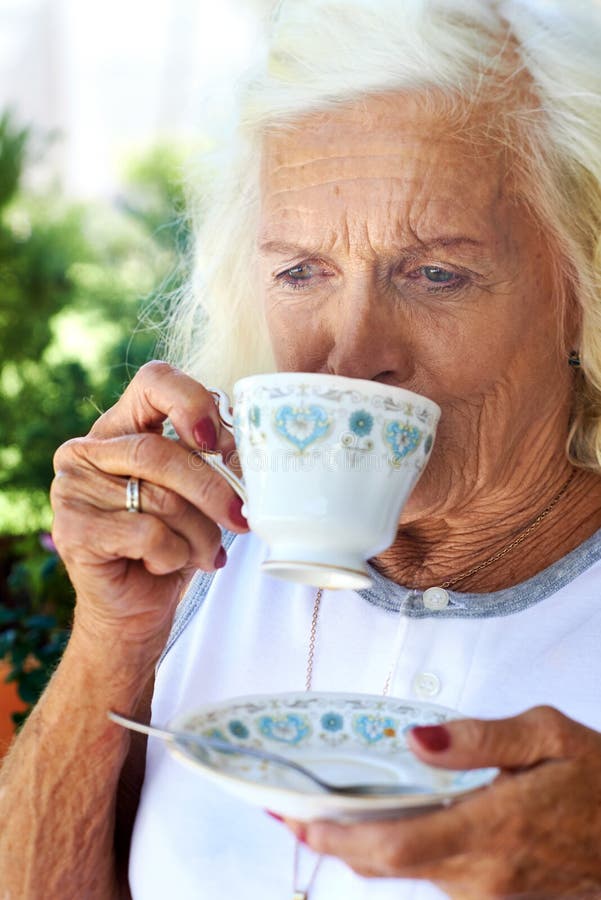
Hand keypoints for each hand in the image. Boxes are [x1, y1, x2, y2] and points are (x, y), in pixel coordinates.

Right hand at [51, 361, 248, 660]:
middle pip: (161, 452)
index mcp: (121, 427)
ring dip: (199, 533)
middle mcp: (87, 450)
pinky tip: (168, 563)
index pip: (154, 382)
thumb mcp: (198, 494)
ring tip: (205, 552)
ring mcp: (72, 488)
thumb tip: (243, 446)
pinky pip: (147, 534)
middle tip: (242, 517)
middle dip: (213, 490)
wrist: (136, 608)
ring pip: (160, 498)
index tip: (218, 440)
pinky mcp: (72, 530)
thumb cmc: (173, 543)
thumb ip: (213, 460)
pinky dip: (173, 554)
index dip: (191, 402)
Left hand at [284, 706, 600, 897]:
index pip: (395, 845)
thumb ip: (479, 738)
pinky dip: (394, 848)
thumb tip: (417, 739)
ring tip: (322, 805)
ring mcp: (489, 891)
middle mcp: (483, 874)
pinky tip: (381, 818)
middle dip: (330, 839)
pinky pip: (430, 872)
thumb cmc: (599, 781)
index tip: (293, 818)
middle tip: (286, 807)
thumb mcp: (548, 735)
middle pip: (387, 863)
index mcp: (494, 830)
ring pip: (405, 870)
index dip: (336, 837)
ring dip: (360, 842)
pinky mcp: (494, 894)